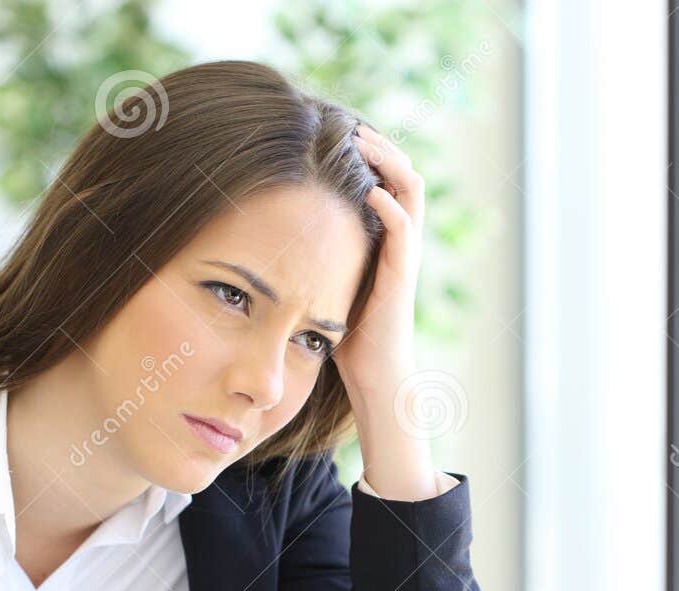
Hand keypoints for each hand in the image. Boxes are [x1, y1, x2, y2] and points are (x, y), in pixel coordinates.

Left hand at [333, 122, 440, 500]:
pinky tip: (368, 190)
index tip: (335, 133)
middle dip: (378, 145)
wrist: (373, 378)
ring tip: (361, 141)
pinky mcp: (403, 275)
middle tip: (349, 124)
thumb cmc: (345, 338)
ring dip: (388, 162)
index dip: (367, 154)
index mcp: (382, 239)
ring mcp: (405, 255)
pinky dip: (390, 205)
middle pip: (402, 173)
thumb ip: (312, 256)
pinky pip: (405, 228)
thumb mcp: (323, 283)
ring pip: (411, 190)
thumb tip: (268, 236)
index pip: (383, 180)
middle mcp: (399, 241)